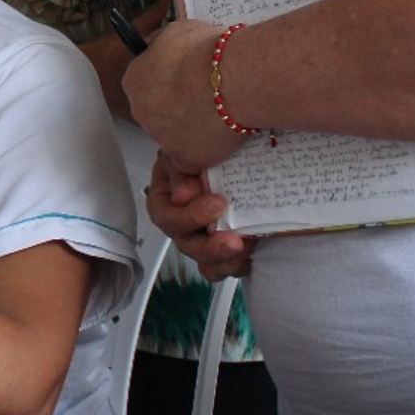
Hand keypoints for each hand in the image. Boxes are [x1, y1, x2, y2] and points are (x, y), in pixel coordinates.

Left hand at [123, 19, 246, 172]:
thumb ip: (162, 44)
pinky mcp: (185, 159)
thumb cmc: (206, 52)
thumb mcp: (176, 31)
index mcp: (134, 81)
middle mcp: (141, 112)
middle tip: (206, 98)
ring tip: (221, 115)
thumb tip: (159, 47)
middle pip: (157, 114)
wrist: (232, 79)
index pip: (144, 85)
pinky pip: (192, 159)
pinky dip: (206, 151)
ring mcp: (162, 139)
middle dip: (178, 107)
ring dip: (193, 129)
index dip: (168, 82)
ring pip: (175, 137)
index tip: (186, 80)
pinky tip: (223, 137)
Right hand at [147, 154, 253, 279]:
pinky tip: (249, 258)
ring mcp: (201, 237)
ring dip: (223, 261)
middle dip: (210, 246)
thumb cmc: (201, 148)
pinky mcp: (222, 246)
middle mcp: (180, 222)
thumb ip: (181, 170)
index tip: (219, 203)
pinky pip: (224, 266)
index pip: (165, 216)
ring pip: (204, 263)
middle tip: (234, 241)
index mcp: (165, 198)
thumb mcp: (185, 149)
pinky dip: (237, 265)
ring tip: (245, 249)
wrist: (228, 148)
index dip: (189, 216)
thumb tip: (184, 195)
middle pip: (185, 244)